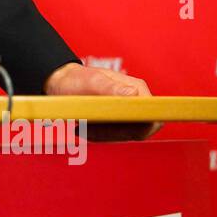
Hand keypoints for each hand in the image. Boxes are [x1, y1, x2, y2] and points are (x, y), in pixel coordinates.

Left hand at [43, 62, 162, 140]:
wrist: (62, 83)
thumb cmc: (77, 79)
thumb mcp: (92, 81)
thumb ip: (112, 88)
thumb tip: (135, 93)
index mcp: (137, 89)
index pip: (154, 116)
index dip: (142, 128)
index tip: (116, 129)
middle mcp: (136, 102)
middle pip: (138, 130)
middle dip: (114, 133)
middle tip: (88, 126)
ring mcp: (127, 114)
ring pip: (122, 136)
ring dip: (101, 135)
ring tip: (81, 123)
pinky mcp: (116, 124)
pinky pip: (110, 138)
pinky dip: (95, 135)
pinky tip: (81, 126)